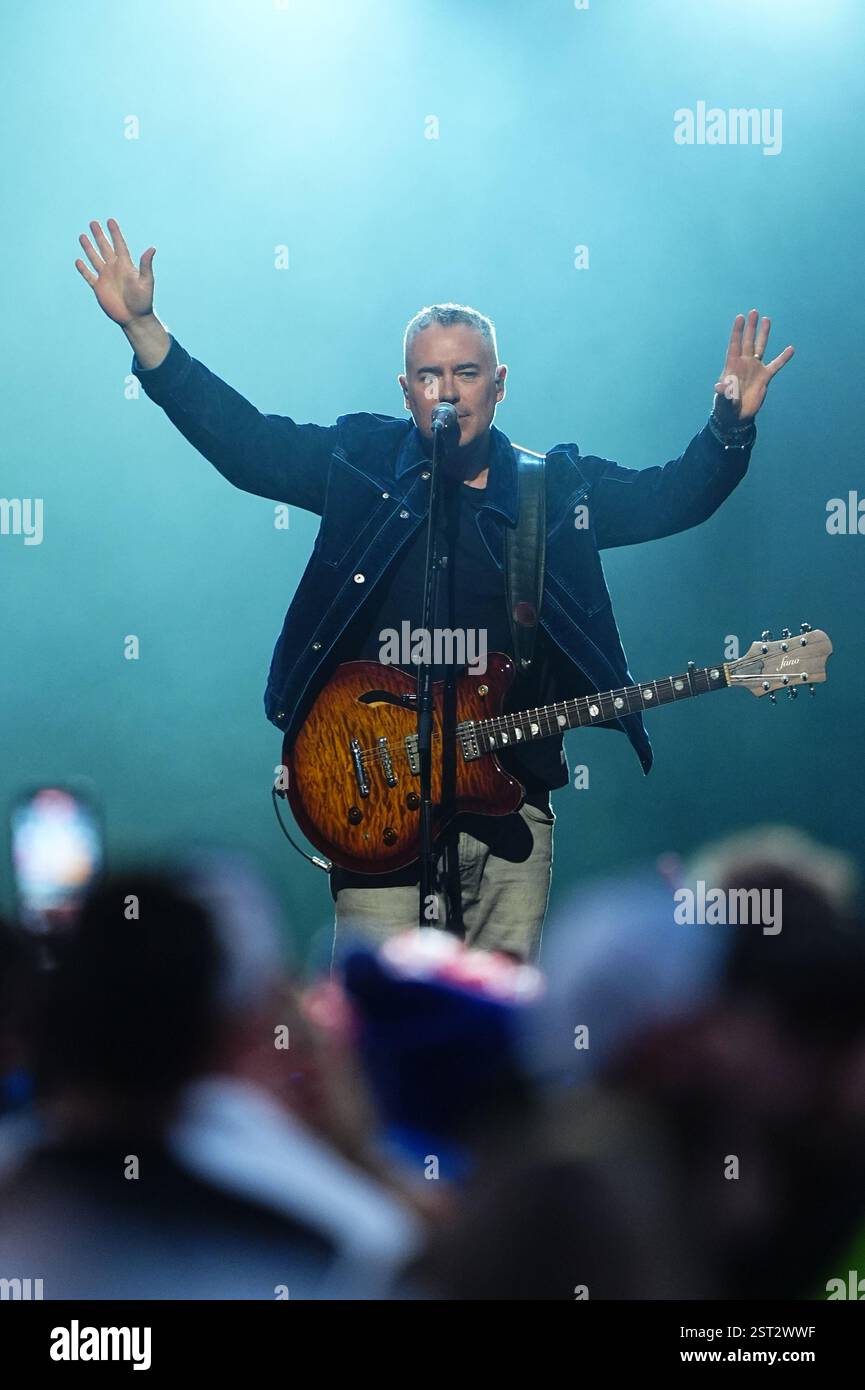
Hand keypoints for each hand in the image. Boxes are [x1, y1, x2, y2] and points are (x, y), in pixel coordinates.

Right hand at [74, 218, 155, 325]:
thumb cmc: (143, 301)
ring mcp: (106, 277)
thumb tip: (152, 248)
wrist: (135, 318)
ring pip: (95, 258)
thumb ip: (146, 265)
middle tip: (93, 222)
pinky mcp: (99, 288)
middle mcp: (115, 269)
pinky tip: (78, 260)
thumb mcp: (146, 282)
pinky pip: (89, 276)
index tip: (110, 220)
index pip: (119, 245)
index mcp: (126, 265)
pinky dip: (83, 269)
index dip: (115, 233)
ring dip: (89, 248)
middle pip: (105, 248)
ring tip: (82, 236)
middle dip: (99, 235)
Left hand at [712, 309, 793, 425]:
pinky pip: (775, 365)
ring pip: (760, 348)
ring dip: (763, 334)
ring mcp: (755, 369)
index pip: (735, 344)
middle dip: (751, 327)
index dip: (737, 331)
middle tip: (754, 311)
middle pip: (748, 341)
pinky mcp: (764, 377)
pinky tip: (791, 349)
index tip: (740, 317)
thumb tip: (719, 386)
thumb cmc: (726, 407)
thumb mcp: (723, 400)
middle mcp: (744, 363)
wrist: (737, 417)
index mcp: (732, 366)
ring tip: (767, 319)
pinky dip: (783, 358)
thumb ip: (723, 392)